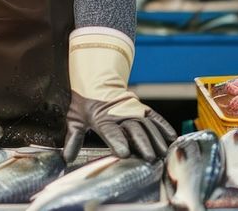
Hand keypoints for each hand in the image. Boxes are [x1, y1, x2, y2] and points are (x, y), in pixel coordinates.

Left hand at [62, 28, 176, 161]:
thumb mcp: (75, 118)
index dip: (117, 142)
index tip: (124, 153)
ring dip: (156, 138)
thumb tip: (66, 158)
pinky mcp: (141, 108)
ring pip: (147, 124)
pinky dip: (164, 127)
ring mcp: (132, 110)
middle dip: (142, 144)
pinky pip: (155, 117)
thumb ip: (73, 139)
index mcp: (102, 117)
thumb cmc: (85, 102)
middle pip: (133, 129)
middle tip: (150, 158)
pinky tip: (171, 138)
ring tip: (163, 153)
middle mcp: (120, 114)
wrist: (97, 80)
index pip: (110, 131)